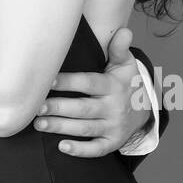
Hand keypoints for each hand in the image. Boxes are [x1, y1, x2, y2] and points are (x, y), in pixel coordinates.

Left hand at [33, 27, 151, 157]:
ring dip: (61, 127)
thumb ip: (119, 49)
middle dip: (59, 108)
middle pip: (83, 109)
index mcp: (112, 86)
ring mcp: (113, 127)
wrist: (145, 110)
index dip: (68, 82)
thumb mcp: (125, 64)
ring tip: (39, 124)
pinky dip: (80, 151)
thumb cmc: (126, 83)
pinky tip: (62, 147)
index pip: (88, 83)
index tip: (47, 81)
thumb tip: (124, 31)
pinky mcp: (112, 143)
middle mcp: (113, 107)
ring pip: (85, 129)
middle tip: (36, 107)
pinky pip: (96, 149)